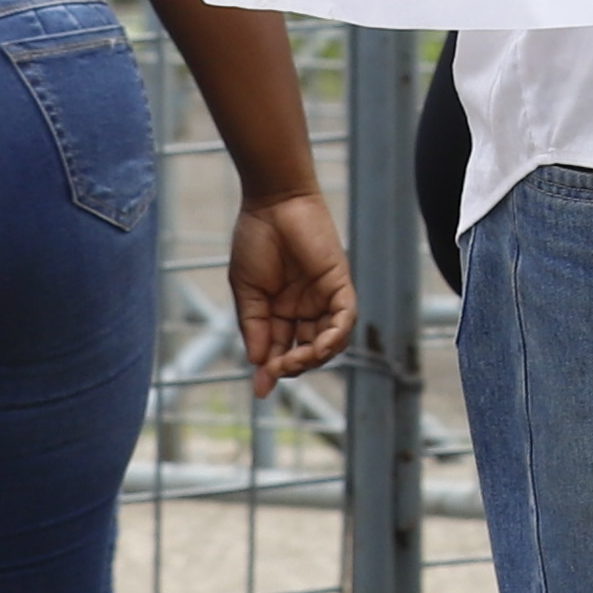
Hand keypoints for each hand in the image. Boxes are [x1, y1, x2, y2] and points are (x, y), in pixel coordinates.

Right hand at [230, 188, 359, 386]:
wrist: (272, 203)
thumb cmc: (255, 240)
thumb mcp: (247, 292)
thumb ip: (254, 328)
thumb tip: (258, 366)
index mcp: (281, 310)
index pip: (282, 349)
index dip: (273, 369)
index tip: (262, 389)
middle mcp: (305, 307)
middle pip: (307, 349)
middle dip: (294, 366)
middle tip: (277, 371)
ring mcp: (324, 297)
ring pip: (329, 340)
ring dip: (314, 357)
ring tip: (294, 361)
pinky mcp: (340, 284)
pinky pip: (345, 319)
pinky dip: (335, 337)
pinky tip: (319, 348)